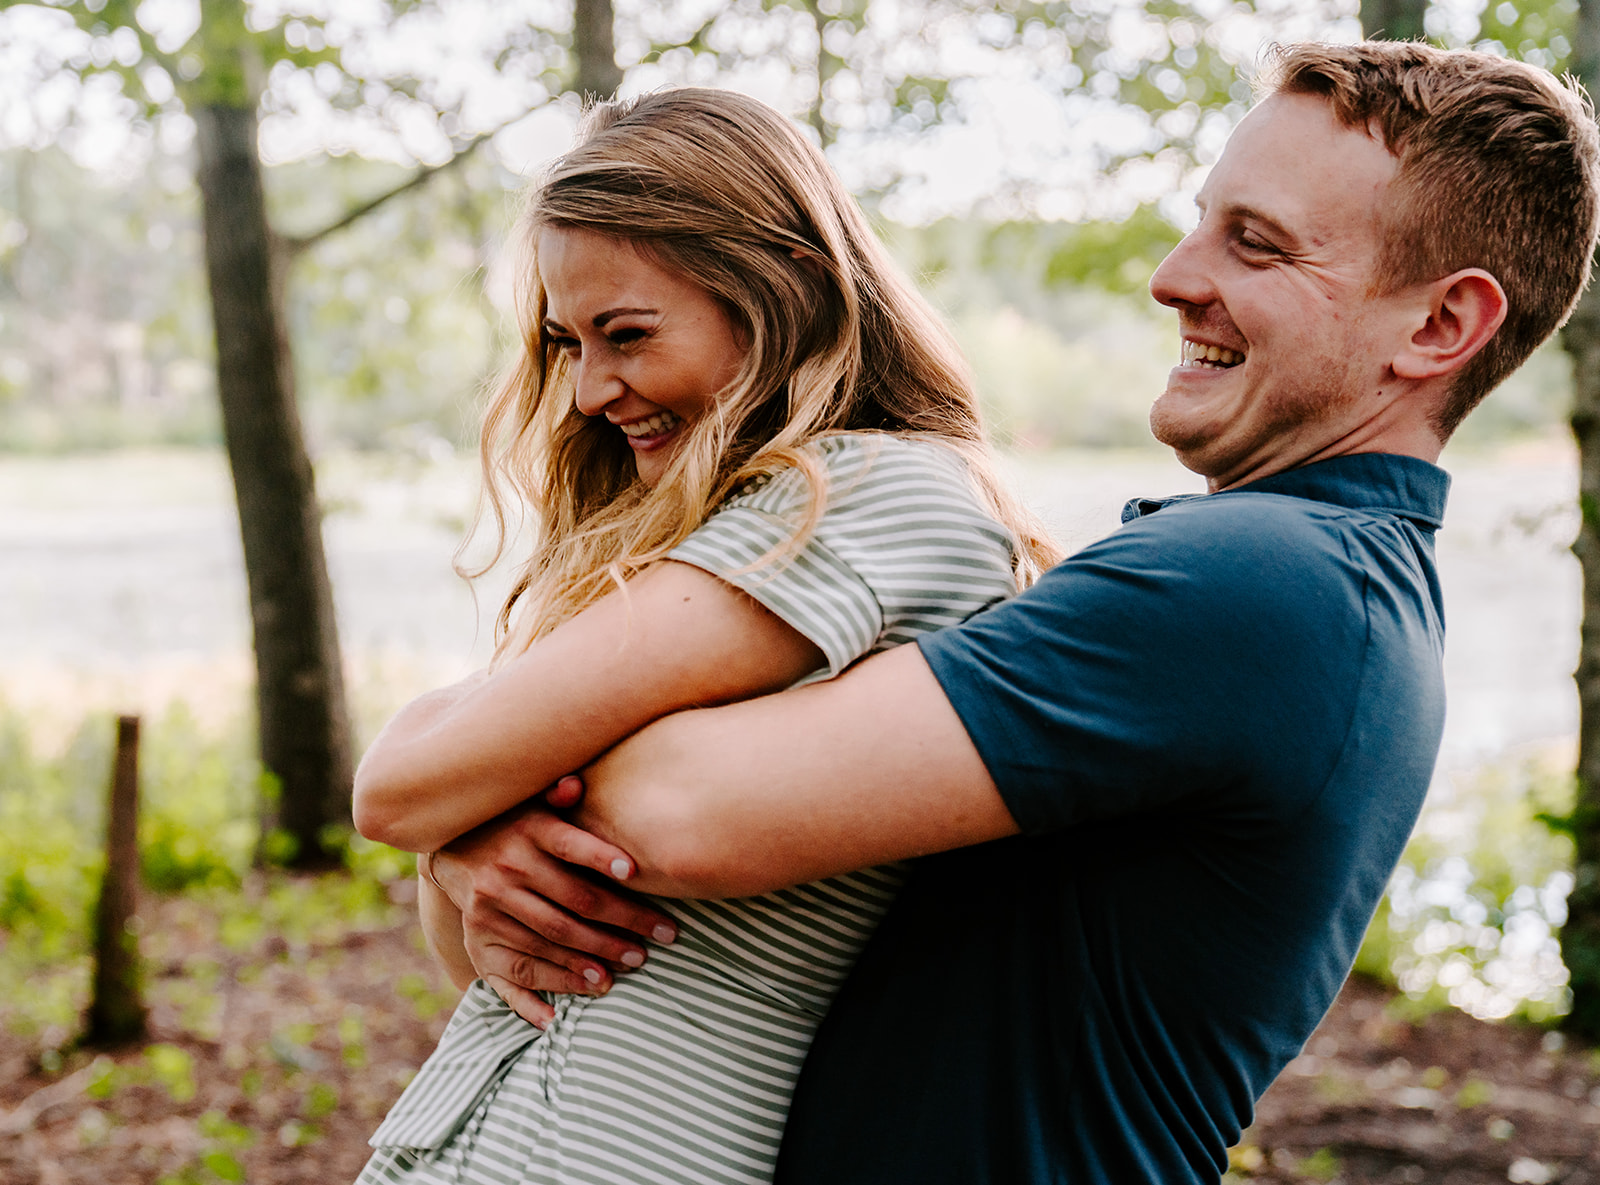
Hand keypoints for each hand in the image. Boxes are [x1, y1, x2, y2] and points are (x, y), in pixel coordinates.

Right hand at [430, 785, 678, 1024]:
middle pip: (571, 904)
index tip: (634, 871)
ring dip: (591, 959)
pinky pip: (510, 971)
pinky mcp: (478, 939)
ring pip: (549, 940)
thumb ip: (556, 794)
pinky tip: (567, 1007)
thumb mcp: (532, 800)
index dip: (600, 857)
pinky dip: (539, 993)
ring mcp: (489, 909)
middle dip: (619, 924)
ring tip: (627, 968)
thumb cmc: (514, 819)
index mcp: (527, 832)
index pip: (569, 846)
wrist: (452, 847)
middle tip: (656, 940)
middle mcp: (506, 871)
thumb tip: (574, 783)